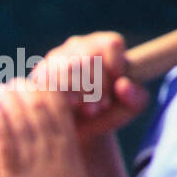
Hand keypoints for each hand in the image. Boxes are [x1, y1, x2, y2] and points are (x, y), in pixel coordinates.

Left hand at [0, 78, 100, 176]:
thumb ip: (69, 165)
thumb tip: (66, 164)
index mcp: (69, 147)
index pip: (58, 109)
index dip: (45, 93)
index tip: (36, 86)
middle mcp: (51, 147)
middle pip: (38, 108)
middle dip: (25, 92)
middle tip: (13, 83)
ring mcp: (32, 159)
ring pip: (20, 119)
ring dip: (9, 101)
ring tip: (0, 89)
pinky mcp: (14, 173)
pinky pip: (5, 140)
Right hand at [25, 32, 148, 140]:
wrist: (75, 131)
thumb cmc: (104, 115)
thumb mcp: (128, 110)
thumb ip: (137, 98)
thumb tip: (122, 86)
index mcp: (102, 44)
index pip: (111, 44)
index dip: (115, 70)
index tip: (115, 92)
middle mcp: (78, 45)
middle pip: (90, 56)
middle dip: (99, 86)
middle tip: (101, 107)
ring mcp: (55, 58)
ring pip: (69, 67)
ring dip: (82, 93)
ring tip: (89, 110)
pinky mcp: (38, 75)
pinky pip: (49, 81)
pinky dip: (63, 96)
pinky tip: (71, 108)